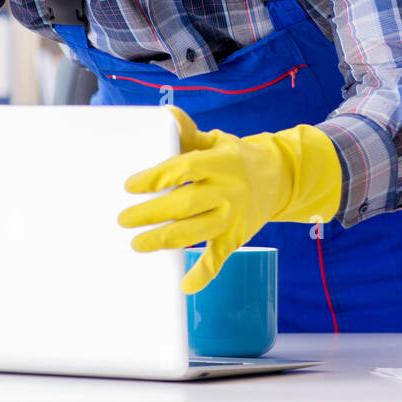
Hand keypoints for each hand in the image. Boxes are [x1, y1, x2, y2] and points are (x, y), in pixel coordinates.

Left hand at [118, 106, 341, 293]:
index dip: (156, 178)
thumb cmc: (235, 159)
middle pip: (184, 205)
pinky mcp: (236, 238)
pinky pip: (218, 259)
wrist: (278, 179)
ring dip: (163, 241)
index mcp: (220, 163)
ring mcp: (232, 217)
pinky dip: (202, 274)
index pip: (183, 169)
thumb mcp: (216, 141)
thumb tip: (167, 116)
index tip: (130, 185)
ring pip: (195, 232)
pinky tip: (184, 285)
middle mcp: (228, 191)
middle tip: (123, 220)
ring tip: (137, 244)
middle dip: (150, 214)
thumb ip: (189, 134)